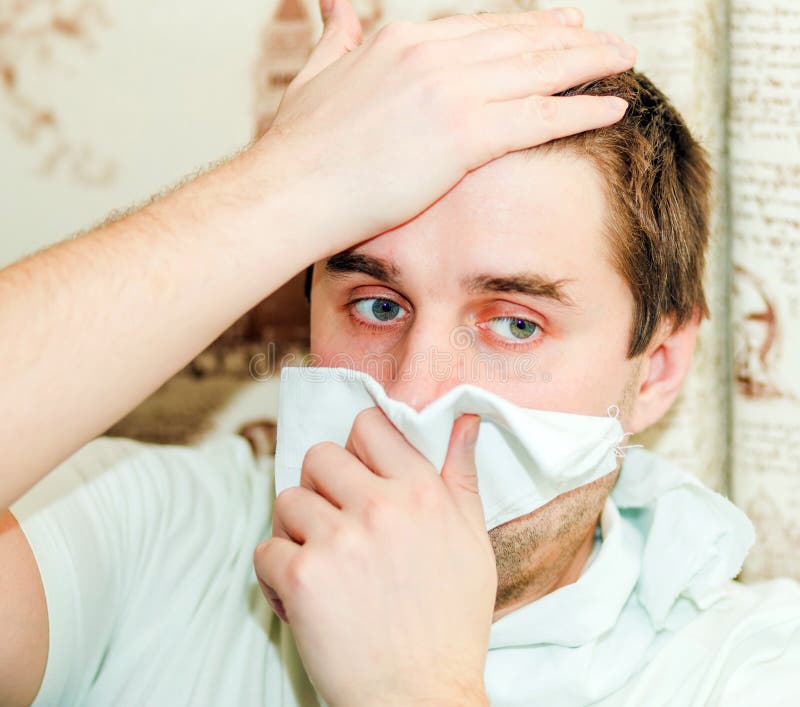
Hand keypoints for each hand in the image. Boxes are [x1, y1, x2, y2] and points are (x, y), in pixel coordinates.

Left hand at [253, 410, 495, 705]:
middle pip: (318, 457)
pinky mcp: (302, 579)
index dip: (357, 447)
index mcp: (421, 492)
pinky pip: (265, 550)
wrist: (423, 696)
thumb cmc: (452, 621)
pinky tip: (303, 596)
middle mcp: (379, 507)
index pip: (368, 426)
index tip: (357, 475)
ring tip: (322, 566)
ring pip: (287, 501)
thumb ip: (462, 475)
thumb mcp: (473, 541)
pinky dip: (275, 573)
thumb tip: (465, 420)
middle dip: (321, 487)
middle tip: (335, 523)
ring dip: (297, 531)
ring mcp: (338, 541)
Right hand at [255, 0, 634, 262]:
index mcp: (401, 40)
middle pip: (520, 40)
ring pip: (538, 70)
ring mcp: (450, 92)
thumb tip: (334, 4)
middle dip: (570, 39)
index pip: (482, 28)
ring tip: (621, 64)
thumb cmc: (299, 148)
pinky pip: (538, 117)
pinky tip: (612, 107)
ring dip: (587, 65)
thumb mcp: (316, 73)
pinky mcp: (462, 136)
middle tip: (606, 41)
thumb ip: (336, 35)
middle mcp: (432, 55)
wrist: (291, 189)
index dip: (527, 27)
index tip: (557, 25)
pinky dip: (580, 109)